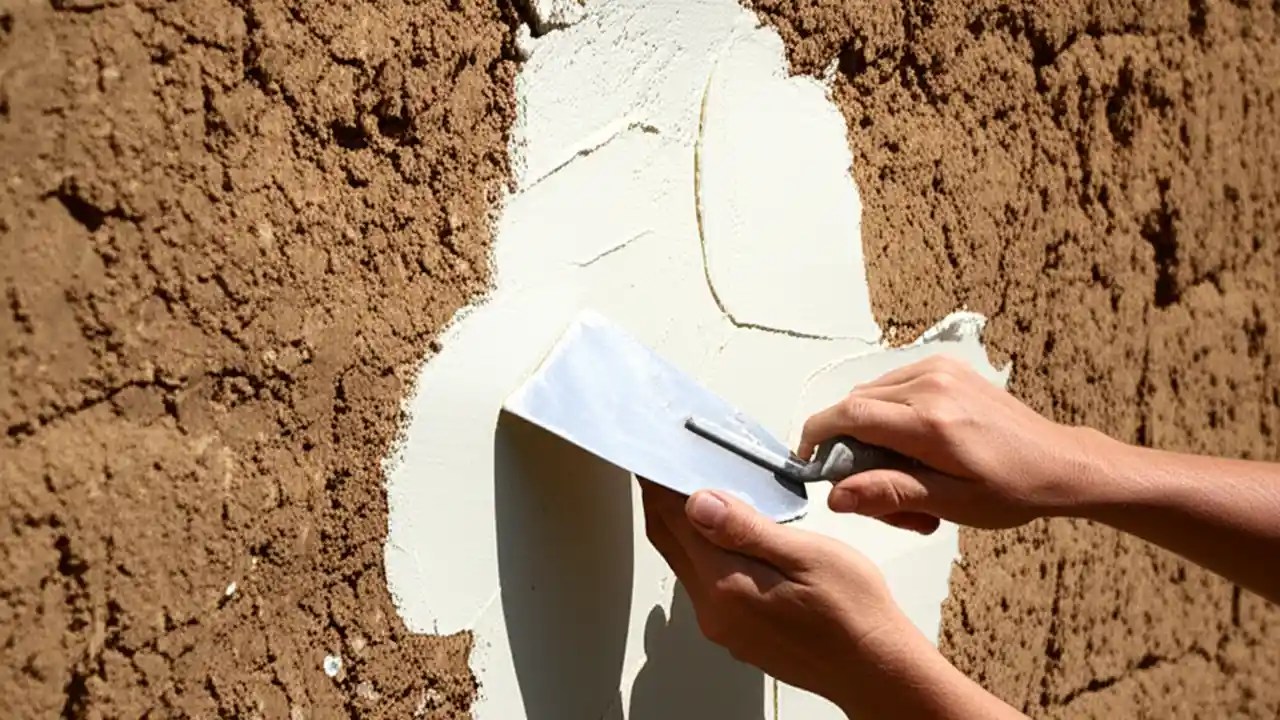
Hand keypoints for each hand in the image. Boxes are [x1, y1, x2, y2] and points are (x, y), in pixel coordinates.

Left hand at [638, 480, 915, 710]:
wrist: (876, 670)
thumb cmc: (855, 613)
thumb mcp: (808, 555)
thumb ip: (747, 529)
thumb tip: (699, 502)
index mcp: (726, 586)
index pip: (674, 522)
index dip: (661, 484)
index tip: (659, 455)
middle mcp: (714, 611)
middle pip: (670, 543)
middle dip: (662, 501)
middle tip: (666, 465)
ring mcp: (722, 627)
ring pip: (684, 563)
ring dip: (681, 527)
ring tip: (691, 491)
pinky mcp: (735, 634)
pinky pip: (702, 584)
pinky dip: (700, 552)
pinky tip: (720, 536)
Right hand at [799, 355, 1099, 529]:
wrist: (1058, 463)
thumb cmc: (1010, 489)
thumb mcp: (950, 503)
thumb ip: (889, 494)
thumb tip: (836, 496)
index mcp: (929, 422)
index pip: (849, 415)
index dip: (817, 436)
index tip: (808, 461)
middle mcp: (930, 384)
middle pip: (855, 405)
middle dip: (849, 446)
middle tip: (874, 487)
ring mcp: (938, 370)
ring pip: (871, 395)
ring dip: (869, 431)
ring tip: (901, 471)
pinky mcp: (945, 367)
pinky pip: (893, 387)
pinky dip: (888, 415)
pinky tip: (912, 446)